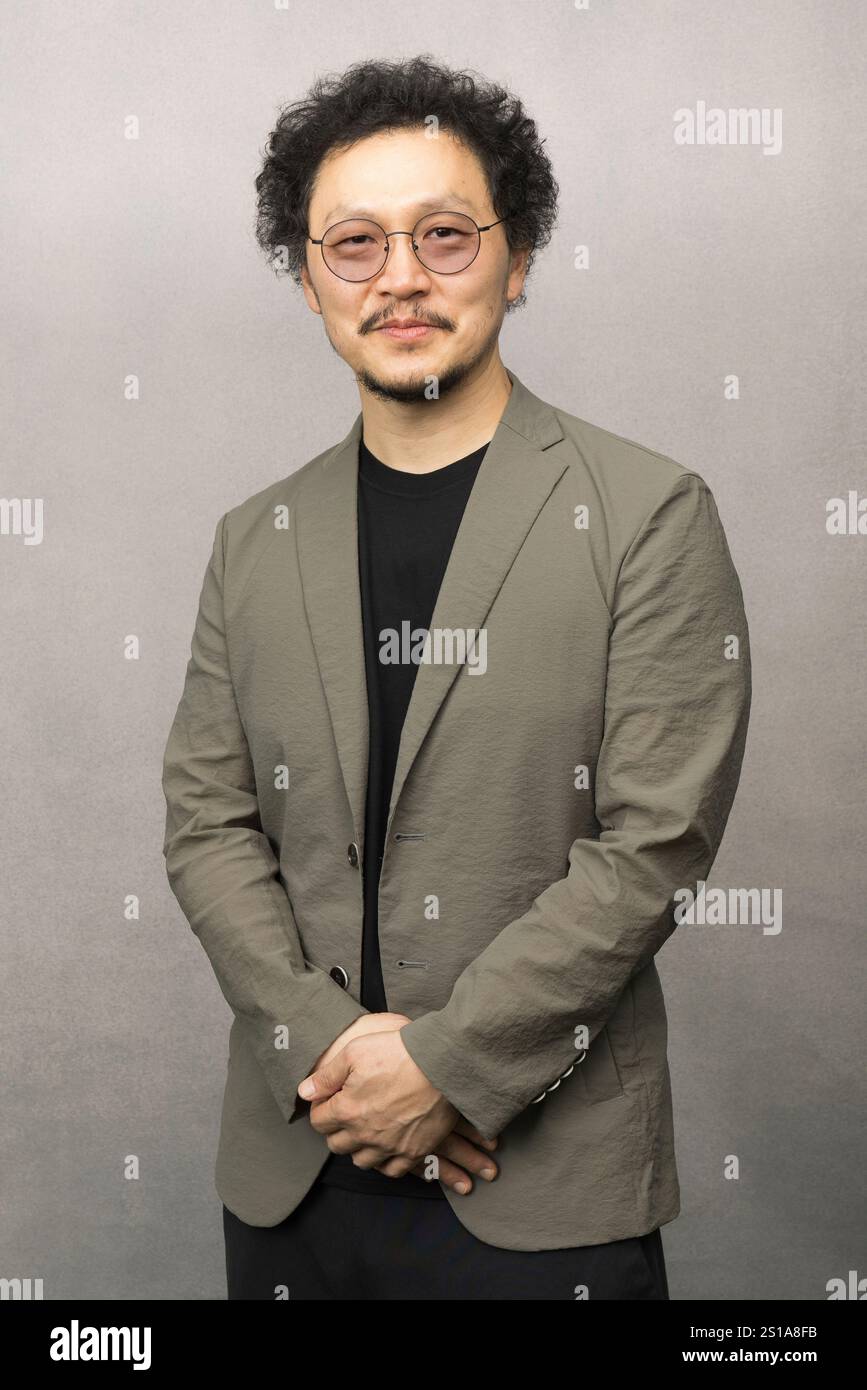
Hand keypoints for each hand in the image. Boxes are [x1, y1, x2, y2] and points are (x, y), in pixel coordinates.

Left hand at [307, 1013, 499, 1192]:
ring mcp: (390, 1147)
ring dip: (359, 1146)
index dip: (323, 1108)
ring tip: (368, 1128)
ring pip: (361, 1160)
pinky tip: (387, 1145)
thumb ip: (325, 1075)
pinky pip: (391, 1170)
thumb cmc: (398, 1052)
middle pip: (337, 1144)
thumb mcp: (355, 1052)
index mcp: (346, 1110)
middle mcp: (365, 1134)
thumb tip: (304, 1092)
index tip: (333, 1098)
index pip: (318, 1122)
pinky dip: (385, 1161)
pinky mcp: (414, 1152)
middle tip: (350, 1111)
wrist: (442, 1064)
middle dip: (338, 1128)